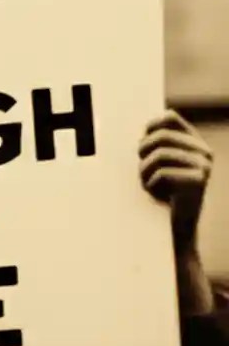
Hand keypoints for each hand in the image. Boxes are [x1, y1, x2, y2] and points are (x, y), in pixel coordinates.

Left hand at [140, 110, 212, 249]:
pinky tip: (156, 194)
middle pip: (161, 136)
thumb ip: (158, 142)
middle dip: (143, 151)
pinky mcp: (198, 181)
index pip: (169, 118)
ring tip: (147, 183)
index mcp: (195, 143)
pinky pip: (161, 173)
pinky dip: (150, 184)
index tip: (141, 144)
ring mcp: (204, 166)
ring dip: (144, 171)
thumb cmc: (164, 193)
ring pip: (159, 155)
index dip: (149, 127)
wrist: (177, 226)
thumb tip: (154, 120)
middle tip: (141, 169)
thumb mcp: (160, 163)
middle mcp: (204, 152)